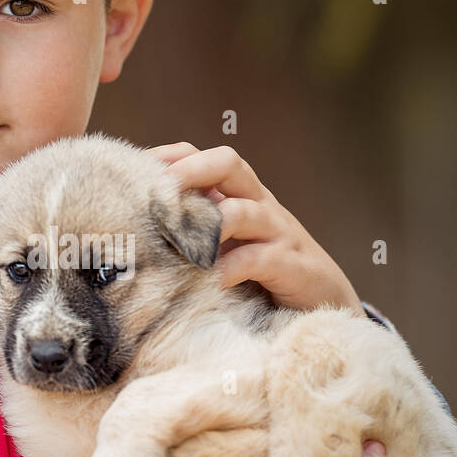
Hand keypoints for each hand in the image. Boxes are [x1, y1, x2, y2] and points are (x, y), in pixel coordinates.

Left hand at [145, 140, 361, 311]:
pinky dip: (229, 269)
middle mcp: (259, 204)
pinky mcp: (292, 265)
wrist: (324, 300)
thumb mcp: (227, 244)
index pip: (203, 156)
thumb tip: (132, 230)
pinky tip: (208, 282)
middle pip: (228, 164)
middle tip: (158, 193)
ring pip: (243, 210)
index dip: (169, 156)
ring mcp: (278, 232)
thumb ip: (195, 230)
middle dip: (190, 171)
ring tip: (177, 244)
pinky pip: (258, 258)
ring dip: (208, 224)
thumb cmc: (263, 272)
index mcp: (239, 194)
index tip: (133, 169)